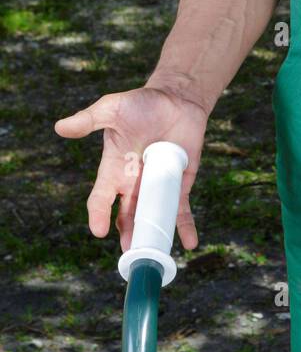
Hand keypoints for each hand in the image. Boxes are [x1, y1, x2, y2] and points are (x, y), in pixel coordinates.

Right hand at [54, 86, 207, 251]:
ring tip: (152, 253)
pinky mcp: (180, 184)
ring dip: (152, 235)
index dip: (98, 214)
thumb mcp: (113, 109)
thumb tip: (60, 127)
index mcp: (114, 169)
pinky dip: (184, 227)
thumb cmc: (141, 103)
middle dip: (128, 233)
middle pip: (127, 214)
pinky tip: (190, 244)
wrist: (176, 98)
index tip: (98, 229)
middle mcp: (133, 183)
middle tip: (131, 251)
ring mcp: (157, 186)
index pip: (101, 197)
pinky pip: (180, 210)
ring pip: (152, 217)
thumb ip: (89, 119)